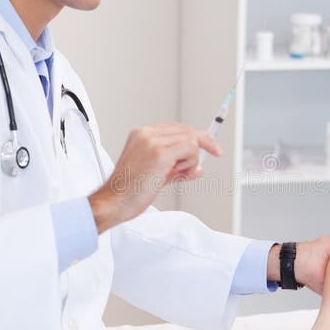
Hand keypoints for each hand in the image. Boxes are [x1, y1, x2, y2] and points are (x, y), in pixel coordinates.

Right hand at [89, 123, 220, 232]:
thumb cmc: (128, 191)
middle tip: (216, 152)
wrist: (114, 201)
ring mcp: (152, 142)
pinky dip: (191, 162)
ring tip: (178, 174)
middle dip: (203, 143)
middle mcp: (146, 134)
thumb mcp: (157, 175)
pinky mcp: (159, 153)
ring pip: (190, 139)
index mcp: (141, 134)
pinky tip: (179, 173)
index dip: (196, 136)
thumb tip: (197, 169)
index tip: (210, 145)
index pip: (176, 128)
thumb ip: (178, 170)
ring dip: (192, 159)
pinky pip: (190, 149)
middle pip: (186, 130)